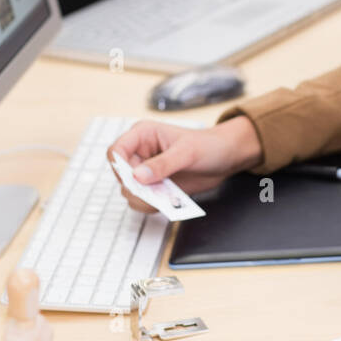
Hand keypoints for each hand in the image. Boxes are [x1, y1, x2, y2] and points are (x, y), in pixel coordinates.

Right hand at [107, 118, 262, 213]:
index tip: (135, 179)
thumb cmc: (208, 146)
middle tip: (156, 192)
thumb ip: (163, 164)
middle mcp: (140, 153)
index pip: (115, 151)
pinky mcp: (155, 187)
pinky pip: (145, 201)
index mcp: (142, 135)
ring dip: (146, 199)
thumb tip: (138, 177)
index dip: (120, 167)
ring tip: (168, 195)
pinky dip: (154, 205)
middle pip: (120, 176)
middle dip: (136, 188)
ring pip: (130, 192)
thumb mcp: (187, 152)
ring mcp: (146, 172)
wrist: (225, 158)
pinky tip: (172, 199)